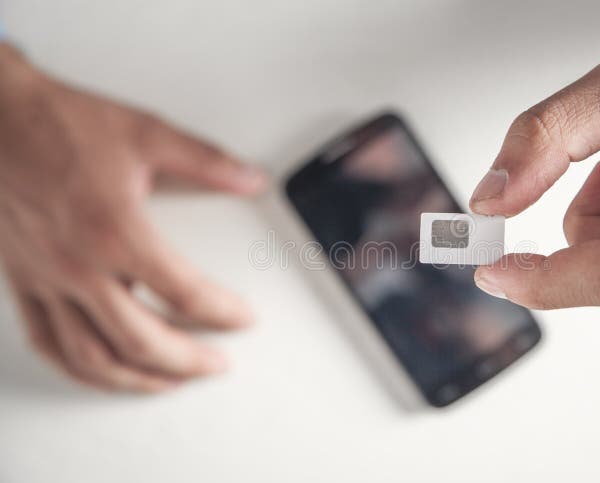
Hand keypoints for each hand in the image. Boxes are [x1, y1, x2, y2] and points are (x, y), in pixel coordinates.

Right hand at [0, 43, 266, 390]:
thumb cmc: (59, 123)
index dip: (223, 313)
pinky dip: (78, 367)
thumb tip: (250, 178)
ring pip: (92, 355)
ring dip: (136, 379)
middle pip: (141, 340)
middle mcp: (79, 264)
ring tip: (170, 382)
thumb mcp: (148, 132)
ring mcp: (47, 278)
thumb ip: (207, 161)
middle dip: (188, 361)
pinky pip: (47, 341)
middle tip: (216, 365)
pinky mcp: (22, 280)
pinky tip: (101, 370)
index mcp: (116, 230)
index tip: (242, 318)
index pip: (185, 293)